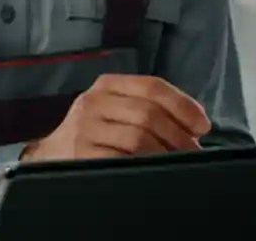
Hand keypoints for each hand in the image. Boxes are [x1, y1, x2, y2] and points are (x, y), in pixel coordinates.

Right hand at [21, 74, 210, 161]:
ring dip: (165, 154)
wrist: (53, 154)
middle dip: (178, 135)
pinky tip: (153, 170)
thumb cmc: (96, 132)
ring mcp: (85, 128)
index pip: (152, 86)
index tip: (202, 125)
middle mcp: (94, 101)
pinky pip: (121, 160)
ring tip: (177, 163)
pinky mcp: (81, 154)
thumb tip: (195, 124)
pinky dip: (144, 166)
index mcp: (107, 85)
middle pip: (148, 113)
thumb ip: (148, 107)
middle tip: (193, 151)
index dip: (183, 105)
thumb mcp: (116, 109)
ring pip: (137, 138)